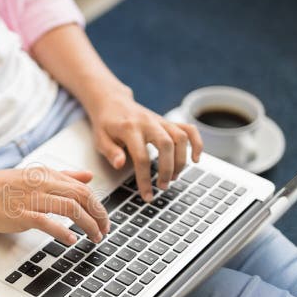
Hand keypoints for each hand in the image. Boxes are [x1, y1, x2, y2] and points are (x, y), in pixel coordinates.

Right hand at [0, 167, 109, 243]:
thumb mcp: (32, 176)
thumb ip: (61, 176)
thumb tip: (87, 176)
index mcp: (45, 174)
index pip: (82, 187)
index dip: (98, 204)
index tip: (103, 218)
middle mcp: (40, 184)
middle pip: (82, 196)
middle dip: (99, 215)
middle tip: (105, 231)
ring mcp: (30, 199)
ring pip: (71, 208)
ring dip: (88, 225)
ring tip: (94, 237)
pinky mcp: (20, 214)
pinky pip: (48, 222)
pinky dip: (63, 232)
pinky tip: (70, 240)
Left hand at [88, 87, 202, 200]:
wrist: (112, 102)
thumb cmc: (105, 124)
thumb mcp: (100, 139)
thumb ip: (111, 152)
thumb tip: (120, 165)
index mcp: (129, 128)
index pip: (141, 156)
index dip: (145, 179)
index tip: (147, 195)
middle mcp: (148, 123)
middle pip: (166, 145)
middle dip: (167, 169)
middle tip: (162, 186)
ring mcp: (160, 121)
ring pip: (180, 138)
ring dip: (181, 160)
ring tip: (173, 177)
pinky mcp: (167, 122)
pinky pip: (189, 129)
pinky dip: (197, 143)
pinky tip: (196, 159)